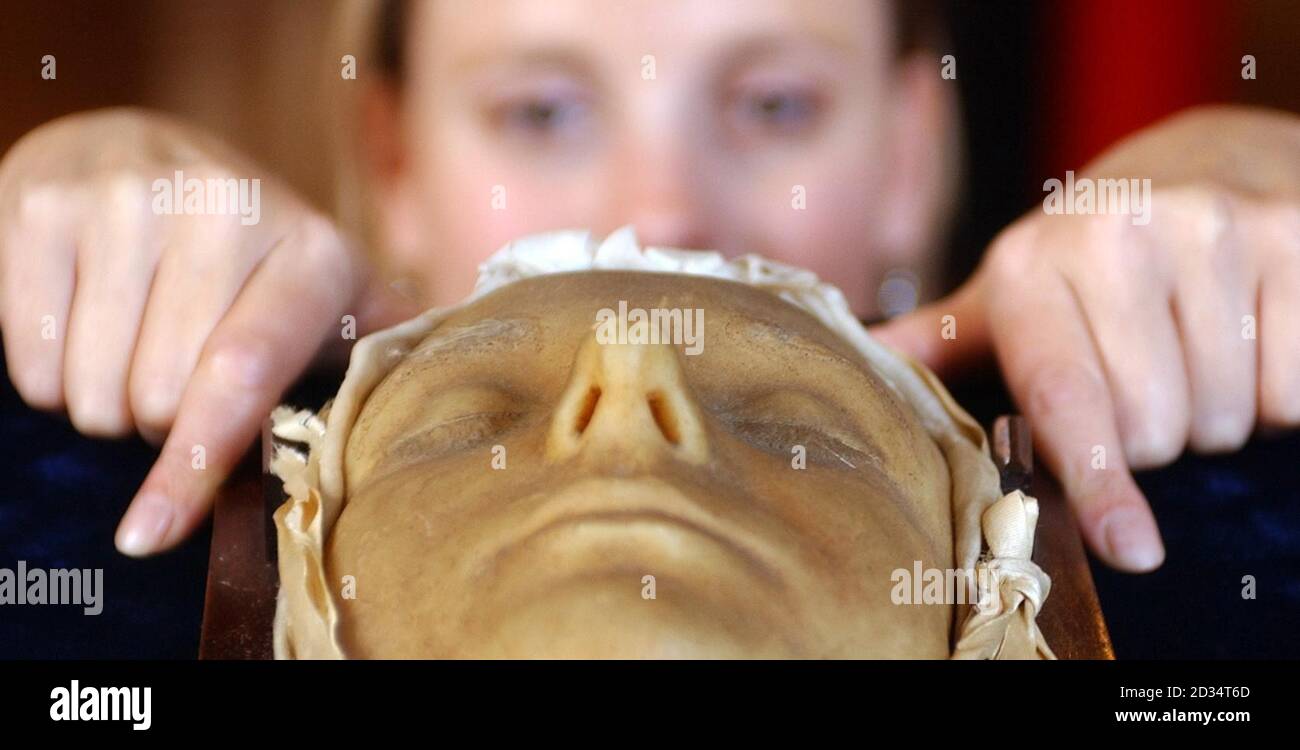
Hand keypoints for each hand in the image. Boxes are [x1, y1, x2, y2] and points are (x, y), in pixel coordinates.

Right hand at [0, 108, 418, 555]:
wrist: (138, 145)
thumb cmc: (248, 243)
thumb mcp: (327, 282)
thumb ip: (381, 341)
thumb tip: (428, 398)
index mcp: (311, 247)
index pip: (244, 376)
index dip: (195, 464)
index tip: (152, 533)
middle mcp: (222, 208)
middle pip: (156, 398)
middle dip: (159, 421)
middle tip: (175, 374)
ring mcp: (125, 198)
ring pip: (90, 388)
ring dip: (103, 399)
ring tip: (132, 343)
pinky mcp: (42, 204)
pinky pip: (27, 359)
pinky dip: (47, 373)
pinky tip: (83, 323)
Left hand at [872, 105, 1299, 571]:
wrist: (1201, 159)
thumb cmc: (1090, 253)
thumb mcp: (1011, 289)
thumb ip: (945, 338)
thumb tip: (863, 361)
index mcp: (1030, 262)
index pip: (1064, 397)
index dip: (1097, 482)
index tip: (1127, 547)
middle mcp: (1118, 233)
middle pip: (1152, 428)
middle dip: (1151, 435)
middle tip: (1144, 379)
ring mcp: (1214, 227)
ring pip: (1226, 413)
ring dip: (1215, 413)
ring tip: (1194, 350)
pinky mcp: (1293, 236)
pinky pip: (1293, 387)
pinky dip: (1278, 390)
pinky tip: (1249, 336)